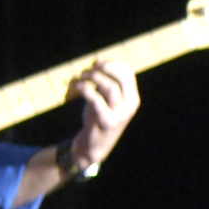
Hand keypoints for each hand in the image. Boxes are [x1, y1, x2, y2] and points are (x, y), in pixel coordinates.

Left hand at [64, 60, 141, 174]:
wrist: (94, 146)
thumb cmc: (98, 119)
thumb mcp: (106, 101)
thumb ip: (105, 84)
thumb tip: (97, 61)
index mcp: (132, 99)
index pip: (128, 74)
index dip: (112, 64)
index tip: (96, 63)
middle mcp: (130, 106)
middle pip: (121, 78)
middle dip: (104, 68)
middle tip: (89, 69)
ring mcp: (120, 115)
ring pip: (110, 87)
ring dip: (93, 78)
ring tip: (80, 77)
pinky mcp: (107, 122)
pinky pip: (96, 99)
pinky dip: (84, 89)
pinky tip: (75, 88)